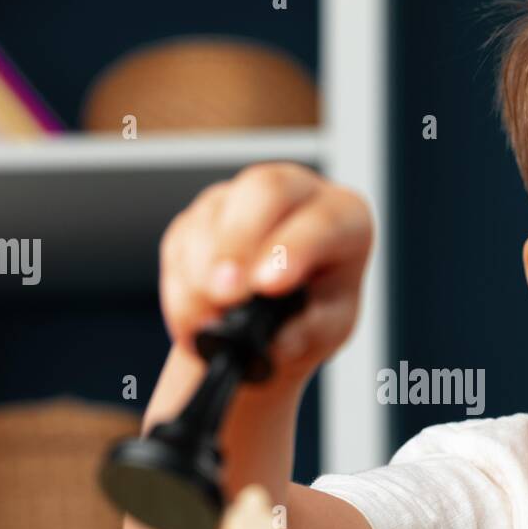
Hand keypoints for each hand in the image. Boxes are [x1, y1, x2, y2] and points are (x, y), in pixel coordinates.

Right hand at [158, 162, 373, 391]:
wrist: (275, 323)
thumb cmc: (314, 314)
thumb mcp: (324, 331)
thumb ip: (307, 332)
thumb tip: (278, 339)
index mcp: (345, 216)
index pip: (324, 219)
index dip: (292, 247)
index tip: (268, 285)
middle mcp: (297, 192)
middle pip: (264, 189)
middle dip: (238, 243)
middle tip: (224, 293)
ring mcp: (244, 197)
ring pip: (214, 218)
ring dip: (203, 274)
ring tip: (210, 322)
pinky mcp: (202, 214)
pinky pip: (182, 240)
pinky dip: (183, 284)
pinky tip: (199, 311)